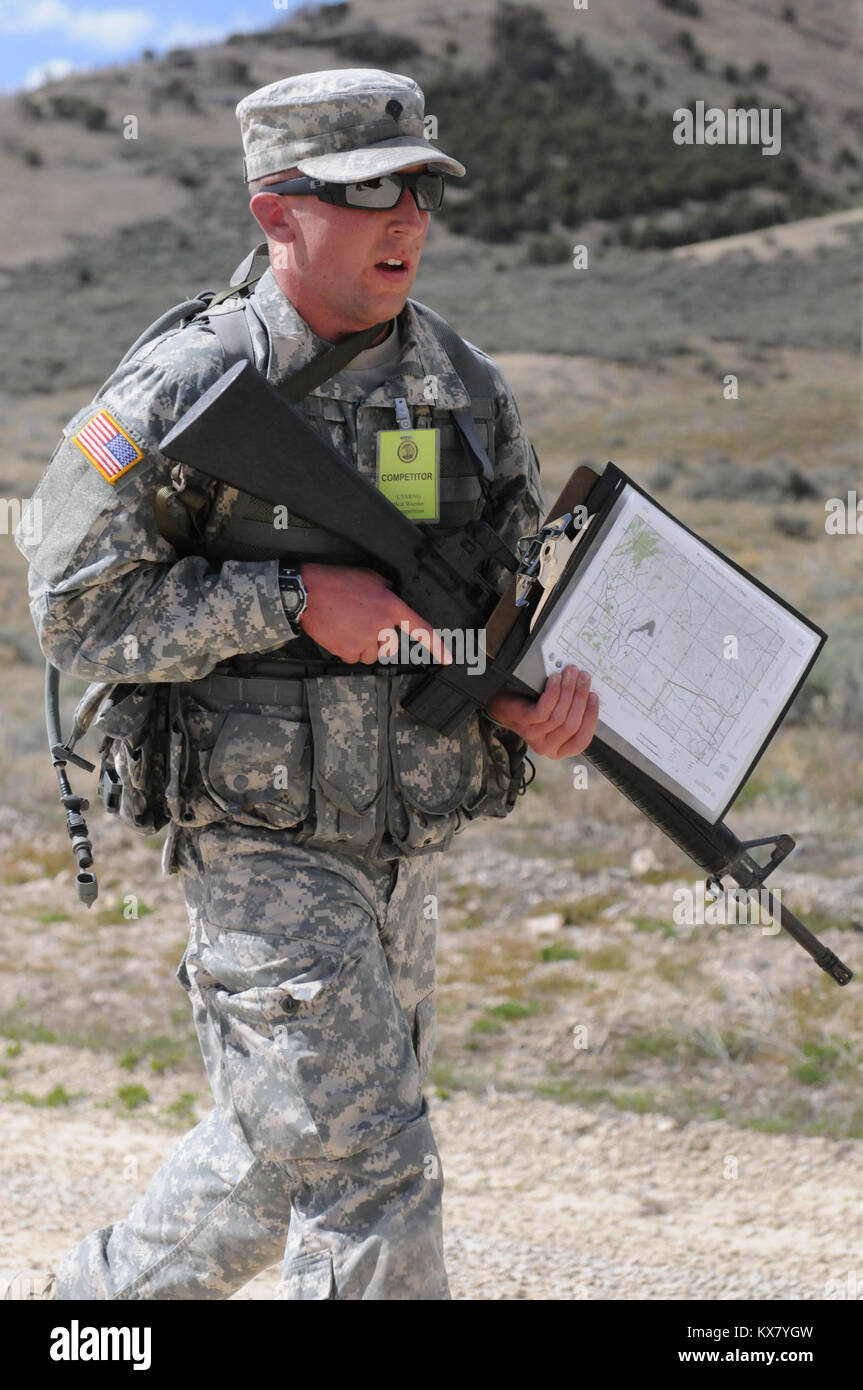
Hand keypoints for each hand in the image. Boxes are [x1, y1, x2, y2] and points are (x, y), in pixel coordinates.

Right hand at [297, 563, 452, 664]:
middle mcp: (382, 625)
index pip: (420, 628)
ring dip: (361, 645)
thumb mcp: (369, 577)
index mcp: (391, 605)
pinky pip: (353, 658)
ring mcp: (366, 639)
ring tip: (346, 626)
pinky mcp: (349, 650)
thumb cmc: (336, 581)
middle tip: (360, 625)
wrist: (308, 592)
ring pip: (371, 654)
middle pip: (390, 646)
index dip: (436, 645)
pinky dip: (346, 649)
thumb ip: (385, 590)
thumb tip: (389, 596)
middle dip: (378, 640)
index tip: (448, 658)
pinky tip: (338, 633)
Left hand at [486, 664, 598, 758]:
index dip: (591, 718)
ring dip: (568, 691)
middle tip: (584, 678)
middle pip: (572, 725)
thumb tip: (590, 697)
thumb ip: (572, 714)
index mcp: (559, 749)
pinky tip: (555, 679)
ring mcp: (535, 736)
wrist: (503, 706)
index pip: (582, 740)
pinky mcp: (525, 723)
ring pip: (560, 716)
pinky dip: (553, 692)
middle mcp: (547, 747)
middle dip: (581, 698)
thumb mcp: (555, 717)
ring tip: (571, 674)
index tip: (594, 698)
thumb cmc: (532, 709)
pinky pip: (544, 709)